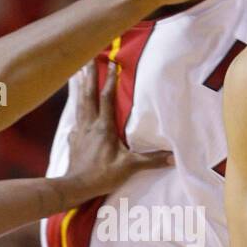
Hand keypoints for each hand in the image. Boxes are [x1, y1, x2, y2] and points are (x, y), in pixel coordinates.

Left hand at [64, 61, 171, 197]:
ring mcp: (79, 131)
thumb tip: (173, 157)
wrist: (75, 187)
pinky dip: (74, 109)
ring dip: (79, 87)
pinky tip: (74, 108)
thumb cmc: (102, 176)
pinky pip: (74, 119)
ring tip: (76, 72)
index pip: (107, 98)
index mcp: (104, 127)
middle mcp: (90, 124)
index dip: (109, 80)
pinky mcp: (73, 139)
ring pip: (79, 104)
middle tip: (88, 59)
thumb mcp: (129, 167)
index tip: (112, 63)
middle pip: (89, 95)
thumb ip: (151, 160)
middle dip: (89, 76)